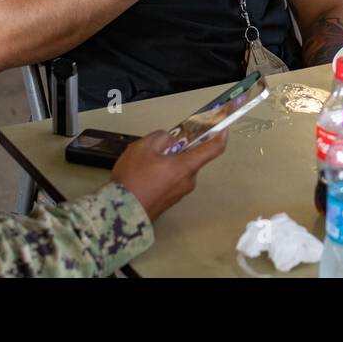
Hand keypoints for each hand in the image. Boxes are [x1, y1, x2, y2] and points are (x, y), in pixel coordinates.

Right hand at [111, 130, 227, 221]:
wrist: (119, 213)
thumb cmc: (133, 179)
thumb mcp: (143, 147)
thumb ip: (161, 137)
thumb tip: (170, 140)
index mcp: (186, 166)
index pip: (213, 149)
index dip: (220, 135)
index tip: (223, 127)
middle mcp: (188, 181)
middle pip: (190, 158)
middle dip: (177, 150)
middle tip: (157, 147)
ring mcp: (179, 194)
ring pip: (178, 170)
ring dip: (167, 163)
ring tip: (143, 164)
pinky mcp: (169, 201)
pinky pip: (170, 181)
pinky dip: (162, 175)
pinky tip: (143, 176)